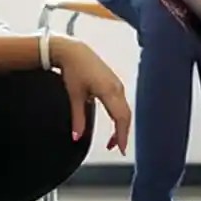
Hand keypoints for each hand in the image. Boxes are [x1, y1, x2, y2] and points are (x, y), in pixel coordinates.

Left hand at [52, 37, 131, 154]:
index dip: (122, 135)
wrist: (74, 51)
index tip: (120, 149)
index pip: (120, 117)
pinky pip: (122, 104)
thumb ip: (77, 118)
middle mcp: (117, 87)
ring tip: (112, 141)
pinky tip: (114, 125)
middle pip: (126, 115)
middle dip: (123, 133)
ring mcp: (117, 84)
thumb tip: (76, 137)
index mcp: (108, 90)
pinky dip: (120, 116)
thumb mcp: (74, 95)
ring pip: (125, 110)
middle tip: (116, 149)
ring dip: (121, 126)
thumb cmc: (74, 69)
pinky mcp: (115, 83)